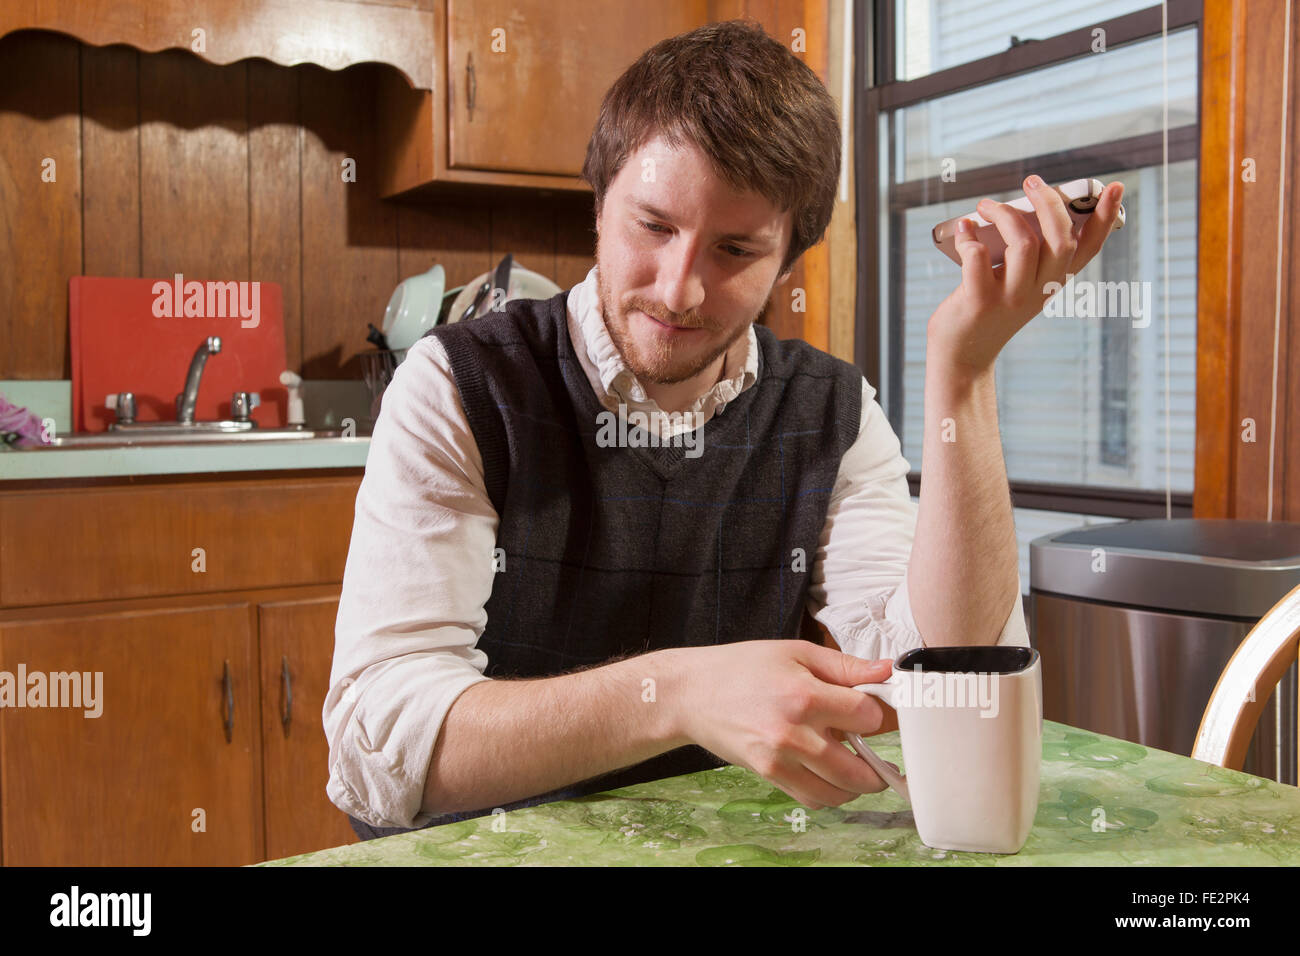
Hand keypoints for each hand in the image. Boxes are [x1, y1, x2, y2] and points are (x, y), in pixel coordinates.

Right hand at [675, 640, 896, 808]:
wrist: (691, 694)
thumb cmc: (741, 668)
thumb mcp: (795, 653)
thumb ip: (844, 665)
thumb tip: (886, 671)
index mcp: (805, 695)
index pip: (868, 717)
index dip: (878, 715)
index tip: (874, 712)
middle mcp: (794, 732)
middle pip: (860, 769)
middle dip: (878, 764)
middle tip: (878, 753)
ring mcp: (780, 759)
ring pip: (839, 792)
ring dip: (856, 785)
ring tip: (856, 766)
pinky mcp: (769, 775)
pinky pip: (813, 799)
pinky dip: (829, 794)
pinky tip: (829, 775)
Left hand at [927, 175, 1125, 376]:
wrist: (962, 355)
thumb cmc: (988, 310)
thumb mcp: (1019, 284)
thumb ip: (1027, 255)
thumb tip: (1021, 208)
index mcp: (1053, 282)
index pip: (1089, 248)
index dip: (1105, 217)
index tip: (1114, 187)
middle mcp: (1039, 291)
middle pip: (1060, 239)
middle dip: (1049, 202)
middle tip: (1030, 181)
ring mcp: (1011, 297)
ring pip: (1024, 243)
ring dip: (1004, 215)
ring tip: (985, 206)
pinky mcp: (980, 302)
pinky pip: (978, 259)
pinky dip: (968, 238)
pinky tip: (963, 230)